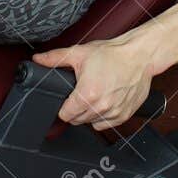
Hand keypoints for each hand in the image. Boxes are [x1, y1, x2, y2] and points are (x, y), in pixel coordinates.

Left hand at [32, 39, 153, 129]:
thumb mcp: (80, 53)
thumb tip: (38, 59)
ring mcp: (114, 113)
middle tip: (81, 93)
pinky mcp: (124, 115)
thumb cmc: (113, 54)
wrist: (139, 55)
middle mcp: (101, 106)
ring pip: (91, 123)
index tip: (68, 98)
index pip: (65, 115)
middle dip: (75, 109)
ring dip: (89, 113)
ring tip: (94, 95)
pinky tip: (105, 101)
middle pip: (77, 120)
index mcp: (87, 94)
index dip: (63, 106)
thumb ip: (55, 58)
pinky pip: (106, 124)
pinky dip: (103, 116)